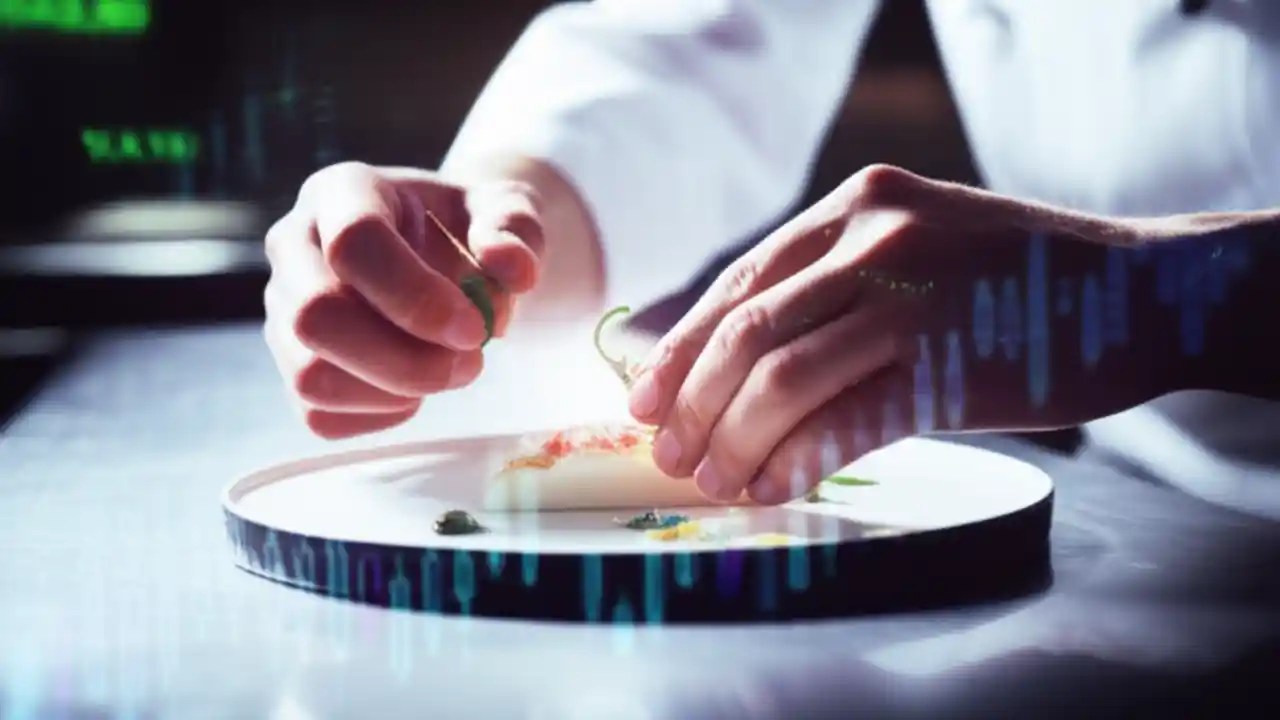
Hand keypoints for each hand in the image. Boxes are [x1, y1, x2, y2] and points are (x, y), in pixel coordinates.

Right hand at [263, 161, 543, 438]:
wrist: (444, 251)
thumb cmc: (469, 227)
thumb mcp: (507, 210)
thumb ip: (516, 229)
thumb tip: (513, 268)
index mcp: (342, 191)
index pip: (354, 243)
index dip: (415, 298)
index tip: (474, 330)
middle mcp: (293, 244)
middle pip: (316, 317)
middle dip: (405, 360)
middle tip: (472, 362)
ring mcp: (282, 308)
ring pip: (311, 376)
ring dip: (395, 392)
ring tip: (448, 370)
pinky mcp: (289, 363)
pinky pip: (320, 415)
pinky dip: (380, 415)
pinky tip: (416, 387)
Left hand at [626, 164, 1159, 503]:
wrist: (1142, 291)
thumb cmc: (1020, 281)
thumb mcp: (918, 247)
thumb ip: (835, 284)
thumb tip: (737, 358)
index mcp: (858, 206)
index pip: (740, 281)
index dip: (682, 348)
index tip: (646, 400)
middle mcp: (876, 238)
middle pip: (746, 331)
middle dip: (694, 402)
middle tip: (669, 452)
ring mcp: (913, 297)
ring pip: (782, 379)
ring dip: (733, 440)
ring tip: (713, 480)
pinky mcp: (948, 364)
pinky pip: (844, 422)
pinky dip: (794, 462)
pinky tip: (772, 488)